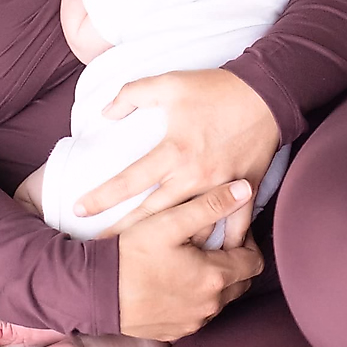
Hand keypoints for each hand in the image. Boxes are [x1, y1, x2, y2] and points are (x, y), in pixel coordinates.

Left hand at [75, 68, 280, 248]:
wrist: (267, 92)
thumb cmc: (216, 88)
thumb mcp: (169, 83)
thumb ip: (131, 95)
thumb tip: (105, 113)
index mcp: (173, 151)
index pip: (129, 182)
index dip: (101, 198)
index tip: (79, 211)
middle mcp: (194, 176)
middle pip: (151, 214)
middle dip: (123, 233)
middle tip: (102, 249)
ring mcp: (220, 188)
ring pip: (192, 228)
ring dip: (173, 246)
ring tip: (151, 263)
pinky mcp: (244, 191)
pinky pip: (234, 228)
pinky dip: (223, 245)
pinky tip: (210, 262)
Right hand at [118, 180, 264, 340]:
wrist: (94, 292)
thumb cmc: (130, 254)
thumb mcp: (169, 222)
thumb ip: (211, 204)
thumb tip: (245, 189)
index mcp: (215, 278)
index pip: (254, 261)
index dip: (246, 242)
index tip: (226, 230)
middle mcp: (209, 307)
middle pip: (241, 282)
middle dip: (233, 261)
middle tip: (211, 243)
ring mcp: (192, 323)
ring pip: (220, 300)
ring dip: (215, 281)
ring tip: (191, 260)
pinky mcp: (174, 333)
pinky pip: (198, 314)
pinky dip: (196, 298)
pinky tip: (175, 281)